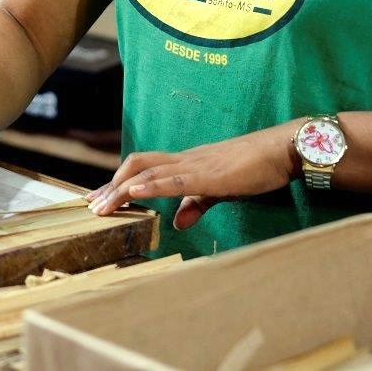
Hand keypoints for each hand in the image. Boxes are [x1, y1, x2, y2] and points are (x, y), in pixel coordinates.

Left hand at [87, 122, 300, 229]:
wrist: (279, 149)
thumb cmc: (253, 167)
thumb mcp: (219, 190)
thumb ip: (197, 204)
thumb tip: (177, 223)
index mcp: (185, 164)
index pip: (143, 169)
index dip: (119, 182)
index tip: (99, 197)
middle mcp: (183, 160)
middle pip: (136, 166)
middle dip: (111, 186)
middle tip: (91, 205)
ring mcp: (194, 165)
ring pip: (148, 173)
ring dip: (122, 190)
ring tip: (102, 205)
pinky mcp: (209, 175)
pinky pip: (175, 180)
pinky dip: (152, 186)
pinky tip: (135, 192)